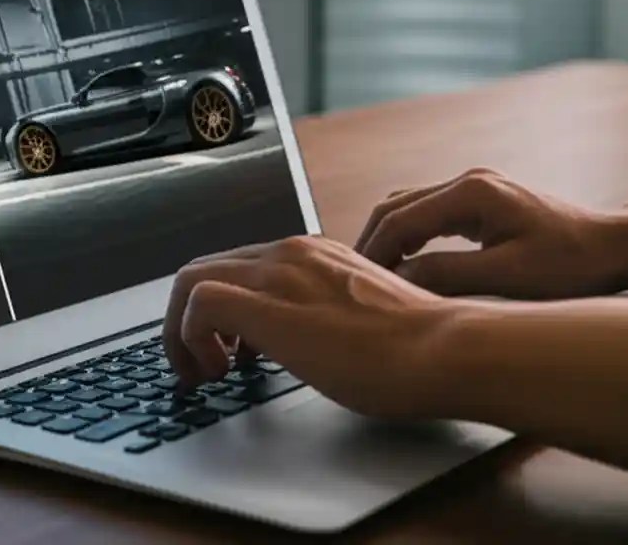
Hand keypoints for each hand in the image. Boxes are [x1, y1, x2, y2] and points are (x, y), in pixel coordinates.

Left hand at [162, 236, 463, 419]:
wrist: (444, 350)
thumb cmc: (419, 348)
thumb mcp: (359, 322)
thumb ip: (326, 319)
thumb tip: (309, 345)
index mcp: (313, 256)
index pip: (237, 266)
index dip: (219, 311)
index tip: (230, 350)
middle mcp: (290, 254)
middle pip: (204, 268)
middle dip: (189, 321)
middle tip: (205, 366)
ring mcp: (278, 275)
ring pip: (191, 280)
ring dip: (183, 331)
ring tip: (208, 373)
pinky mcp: (270, 306)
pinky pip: (197, 303)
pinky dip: (187, 338)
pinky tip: (216, 371)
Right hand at [356, 168, 627, 298]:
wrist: (614, 246)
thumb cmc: (572, 265)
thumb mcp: (508, 279)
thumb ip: (448, 276)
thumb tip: (398, 281)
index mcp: (471, 194)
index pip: (399, 221)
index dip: (372, 255)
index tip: (355, 288)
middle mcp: (468, 181)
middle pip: (395, 206)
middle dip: (370, 243)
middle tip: (353, 283)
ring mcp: (475, 188)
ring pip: (408, 207)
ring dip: (387, 239)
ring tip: (373, 277)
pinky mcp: (482, 201)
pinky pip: (428, 213)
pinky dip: (408, 236)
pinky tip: (404, 265)